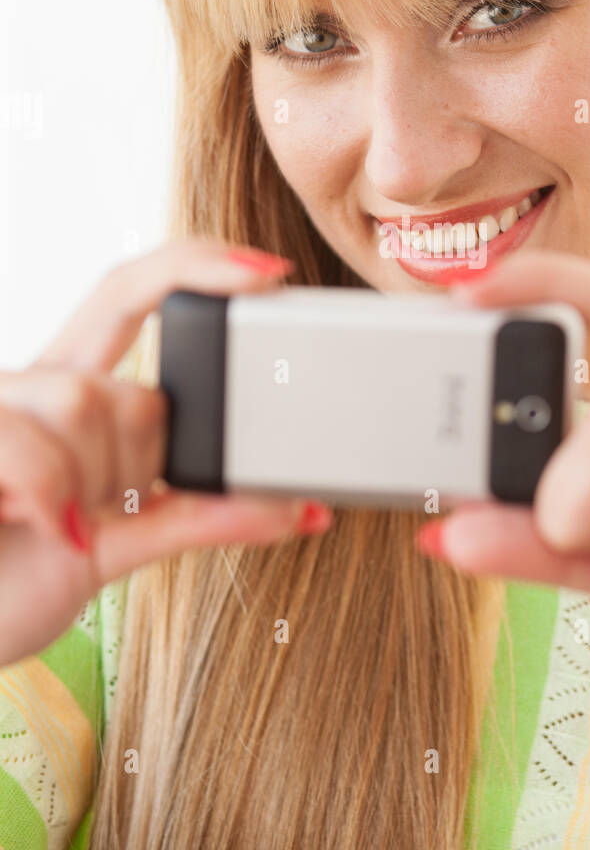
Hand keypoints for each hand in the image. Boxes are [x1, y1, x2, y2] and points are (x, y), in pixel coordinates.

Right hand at [0, 239, 331, 666]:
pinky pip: (44, 456)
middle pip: (125, 384)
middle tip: (100, 512)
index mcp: (57, 387)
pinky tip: (56, 531)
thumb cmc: (12, 582)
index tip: (268, 271)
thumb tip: (301, 509)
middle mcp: (24, 390)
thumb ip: (195, 512)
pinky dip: (61, 497)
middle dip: (136, 462)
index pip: (127, 294)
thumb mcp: (116, 545)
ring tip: (53, 527)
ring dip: (89, 488)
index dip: (193, 267)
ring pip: (87, 401)